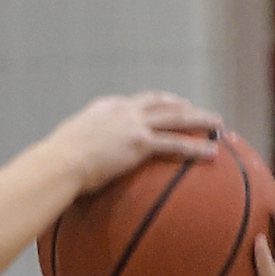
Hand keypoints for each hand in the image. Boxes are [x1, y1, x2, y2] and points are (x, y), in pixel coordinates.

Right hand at [49, 93, 223, 194]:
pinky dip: (195, 148)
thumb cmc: (56, 164)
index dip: (153, 104)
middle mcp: (123, 110)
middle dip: (181, 105)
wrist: (59, 162)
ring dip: (200, 119)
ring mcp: (133, 124)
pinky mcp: (140, 143)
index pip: (135, 102)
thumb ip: (80, 153)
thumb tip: (76, 173)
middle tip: (196, 110)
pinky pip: (175, 144)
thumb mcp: (69, 150)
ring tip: (218, 124)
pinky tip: (211, 153)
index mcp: (105, 108)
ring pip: (176, 117)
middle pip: (161, 102)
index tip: (163, 108)